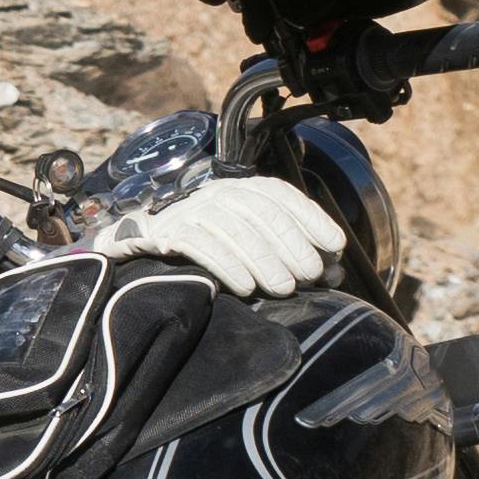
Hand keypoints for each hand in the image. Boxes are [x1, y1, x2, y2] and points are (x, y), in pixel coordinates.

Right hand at [105, 171, 341, 297]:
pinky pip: (201, 245)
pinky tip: (246, 287)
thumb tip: (334, 274)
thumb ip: (291, 253)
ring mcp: (191, 210)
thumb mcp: (251, 242)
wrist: (143, 244)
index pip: (281, 195)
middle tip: (311, 276)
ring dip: (264, 260)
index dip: (311, 219)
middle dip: (291, 244)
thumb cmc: (209, 246)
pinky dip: (227, 266)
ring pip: (234, 228)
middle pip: (260, 212)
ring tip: (284, 288)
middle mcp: (217, 193)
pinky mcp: (167, 232)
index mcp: (241, 189)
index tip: (336, 246)